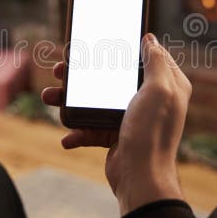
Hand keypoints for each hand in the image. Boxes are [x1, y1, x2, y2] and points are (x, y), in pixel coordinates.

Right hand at [41, 33, 191, 214]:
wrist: (141, 178)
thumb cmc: (151, 132)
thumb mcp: (159, 88)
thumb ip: (156, 61)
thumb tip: (150, 39)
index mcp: (167, 85)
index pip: (145, 58)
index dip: (122, 48)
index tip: (97, 41)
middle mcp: (150, 100)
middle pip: (112, 79)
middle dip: (84, 75)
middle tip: (60, 70)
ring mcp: (132, 119)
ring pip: (96, 102)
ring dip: (70, 101)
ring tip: (49, 97)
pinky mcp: (116, 137)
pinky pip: (92, 129)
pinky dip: (77, 132)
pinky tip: (67, 136)